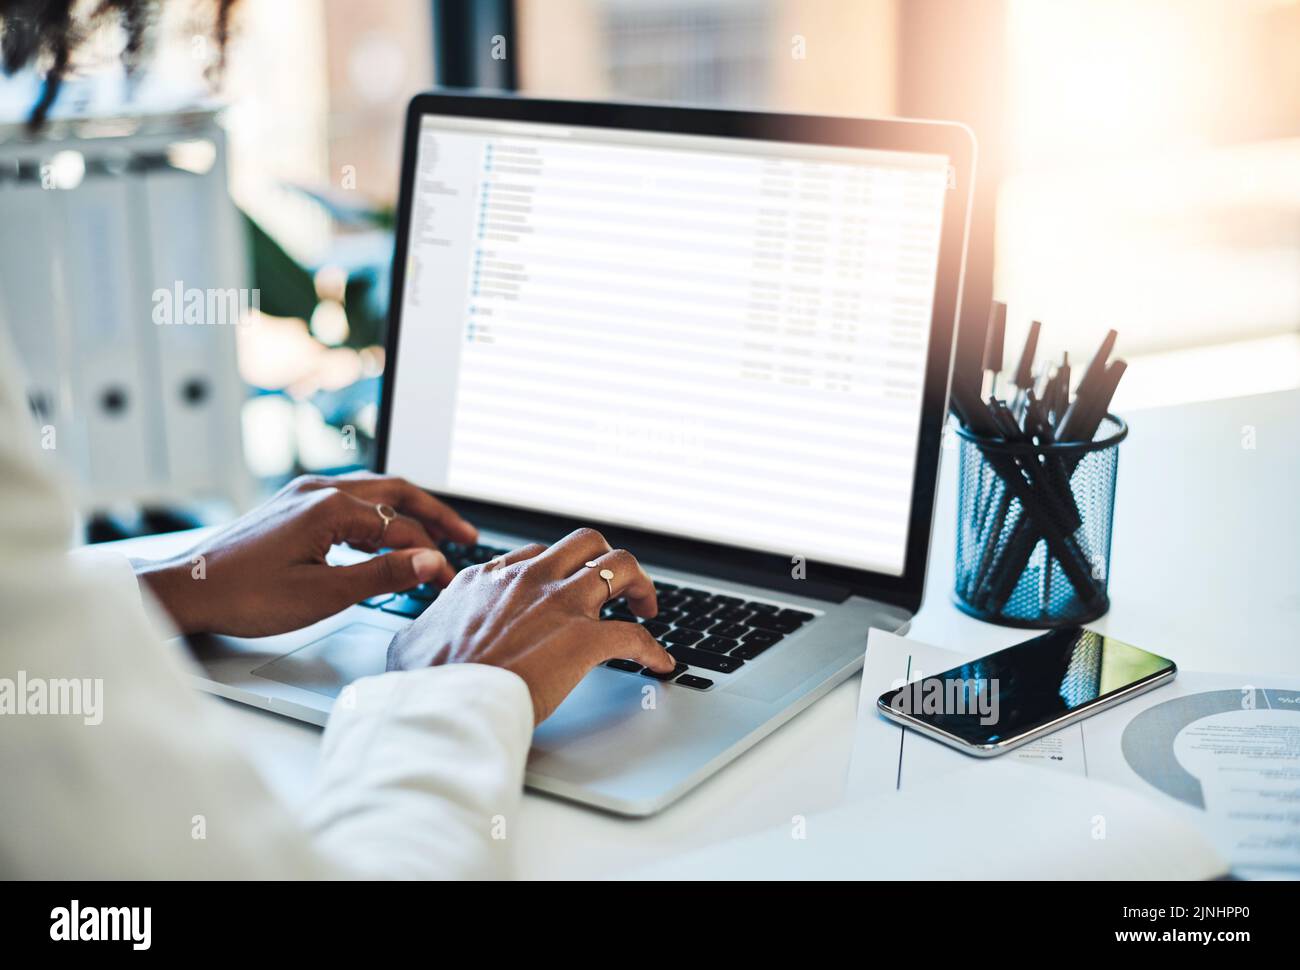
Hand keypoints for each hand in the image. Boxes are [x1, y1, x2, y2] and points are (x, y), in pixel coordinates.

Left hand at [135, 472, 476, 636]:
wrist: (187, 589)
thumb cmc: (244, 596)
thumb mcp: (322, 594)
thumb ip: (382, 576)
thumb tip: (430, 562)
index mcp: (330, 507)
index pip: (401, 528)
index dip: (431, 556)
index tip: (447, 581)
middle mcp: (320, 490)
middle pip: (397, 492)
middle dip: (434, 514)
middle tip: (465, 535)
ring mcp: (304, 492)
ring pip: (374, 491)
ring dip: (408, 511)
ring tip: (434, 533)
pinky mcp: (293, 503)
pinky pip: (351, 499)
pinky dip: (379, 515)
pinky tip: (385, 535)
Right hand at [387, 528, 675, 722]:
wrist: (446, 703)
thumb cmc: (426, 682)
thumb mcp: (412, 641)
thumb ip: (426, 629)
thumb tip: (418, 639)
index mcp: (490, 578)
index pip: (536, 555)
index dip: (557, 571)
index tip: (564, 588)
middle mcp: (529, 580)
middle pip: (586, 543)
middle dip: (607, 559)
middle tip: (617, 586)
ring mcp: (560, 604)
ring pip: (620, 566)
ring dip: (640, 585)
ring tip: (647, 608)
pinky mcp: (584, 638)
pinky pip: (634, 635)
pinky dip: (652, 649)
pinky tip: (659, 664)